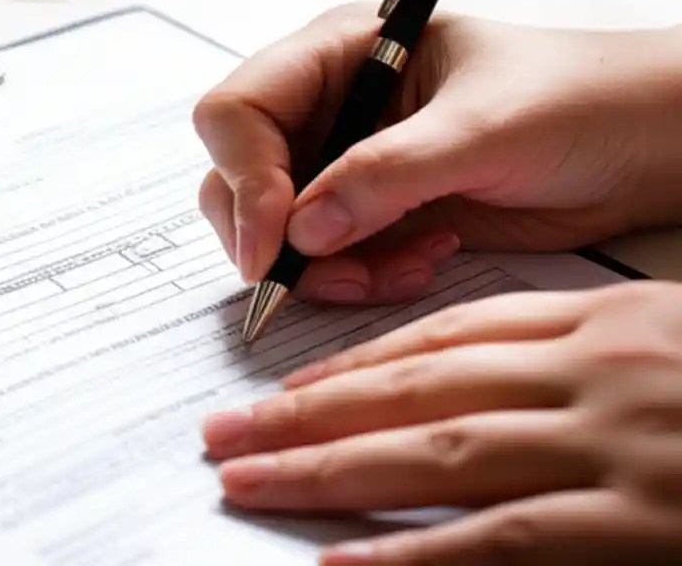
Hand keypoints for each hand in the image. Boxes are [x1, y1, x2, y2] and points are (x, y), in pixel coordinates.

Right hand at [192, 4, 681, 303]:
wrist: (642, 148)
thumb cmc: (577, 101)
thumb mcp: (482, 130)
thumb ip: (386, 176)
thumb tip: (299, 230)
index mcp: (341, 52)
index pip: (240, 111)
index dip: (243, 177)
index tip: (271, 244)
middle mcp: (329, 106)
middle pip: (237, 176)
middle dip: (274, 236)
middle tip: (322, 277)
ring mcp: (346, 164)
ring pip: (276, 230)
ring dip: (325, 267)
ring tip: (398, 269)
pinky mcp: (372, 215)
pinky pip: (326, 261)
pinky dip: (360, 278)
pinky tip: (422, 262)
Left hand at [201, 281, 681, 564]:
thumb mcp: (672, 347)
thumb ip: (578, 362)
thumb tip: (480, 392)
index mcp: (605, 322)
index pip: (451, 333)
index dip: (357, 362)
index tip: (290, 388)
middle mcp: (598, 371)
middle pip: (419, 388)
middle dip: (307, 413)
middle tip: (225, 433)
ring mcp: (618, 445)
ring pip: (438, 452)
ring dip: (328, 470)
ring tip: (248, 483)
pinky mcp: (642, 524)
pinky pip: (504, 538)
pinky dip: (414, 553)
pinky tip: (342, 562)